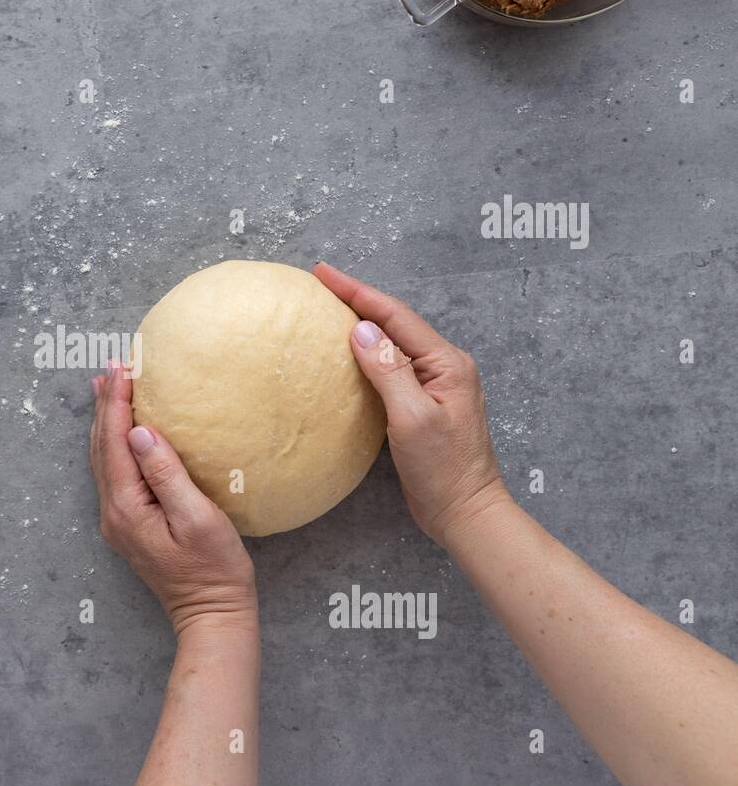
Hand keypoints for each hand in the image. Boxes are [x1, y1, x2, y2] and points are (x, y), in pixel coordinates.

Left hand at [89, 362, 256, 635]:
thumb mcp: (198, 519)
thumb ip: (167, 474)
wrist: (212, 615)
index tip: (122, 367)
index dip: (117, 402)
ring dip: (106, 421)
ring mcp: (119, 521)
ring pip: (103, 459)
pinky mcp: (130, 525)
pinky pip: (113, 472)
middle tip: (112, 365)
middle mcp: (114, 513)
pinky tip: (123, 431)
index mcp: (127, 507)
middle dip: (106, 404)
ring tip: (107, 386)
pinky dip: (113, 442)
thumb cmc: (215, 570)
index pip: (115, 442)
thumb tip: (140, 433)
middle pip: (102, 447)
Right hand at [313, 262, 510, 546]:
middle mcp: (443, 366)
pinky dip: (366, 353)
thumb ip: (388, 370)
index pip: (395, 316)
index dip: (357, 291)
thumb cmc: (443, 471)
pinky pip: (391, 366)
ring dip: (361, 323)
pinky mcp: (422, 403)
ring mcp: (434, 384)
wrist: (465, 512)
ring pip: (392, 342)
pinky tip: (347, 352)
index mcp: (446, 363)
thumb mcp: (412, 419)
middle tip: (320, 283)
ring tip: (328, 308)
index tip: (323, 274)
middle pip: (394, 322)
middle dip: (357, 299)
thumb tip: (360, 330)